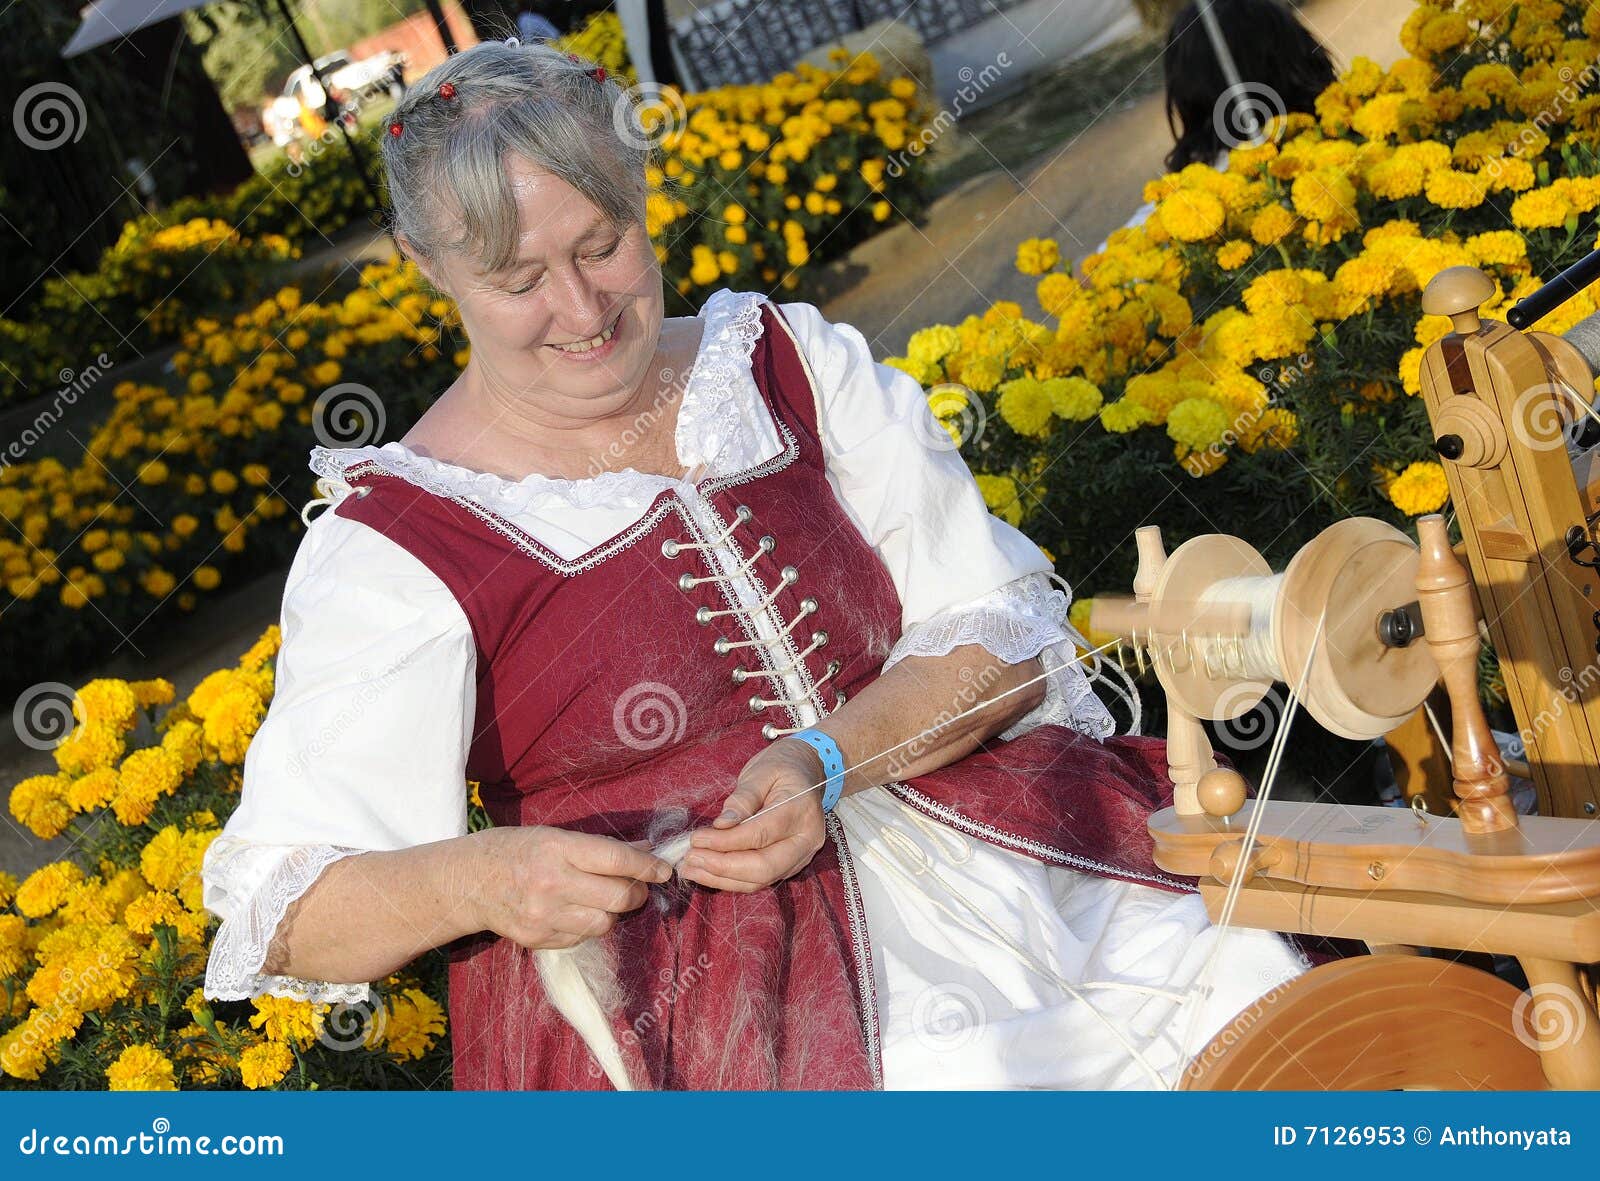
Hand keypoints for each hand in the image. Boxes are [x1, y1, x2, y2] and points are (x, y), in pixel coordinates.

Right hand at [471, 826, 671, 949]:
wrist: (467, 883)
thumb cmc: (514, 850)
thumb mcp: (554, 836)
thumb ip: (599, 847)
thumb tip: (645, 851)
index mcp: (557, 849)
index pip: (616, 861)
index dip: (647, 867)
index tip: (664, 870)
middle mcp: (552, 884)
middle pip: (617, 898)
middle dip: (636, 894)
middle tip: (636, 887)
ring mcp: (544, 916)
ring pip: (604, 923)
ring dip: (612, 913)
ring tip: (601, 899)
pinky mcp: (538, 939)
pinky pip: (582, 938)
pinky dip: (588, 926)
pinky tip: (576, 912)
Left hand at [679, 738, 827, 892]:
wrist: (806, 773)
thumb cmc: (781, 767)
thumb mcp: (761, 771)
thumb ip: (743, 798)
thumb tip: (722, 825)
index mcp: (801, 811)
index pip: (761, 834)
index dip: (726, 841)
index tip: (696, 839)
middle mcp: (806, 840)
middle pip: (764, 867)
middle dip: (723, 867)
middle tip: (690, 859)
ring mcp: (800, 857)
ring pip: (760, 880)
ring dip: (722, 879)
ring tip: (690, 868)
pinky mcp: (789, 866)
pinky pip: (759, 880)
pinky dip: (730, 880)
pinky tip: (706, 872)